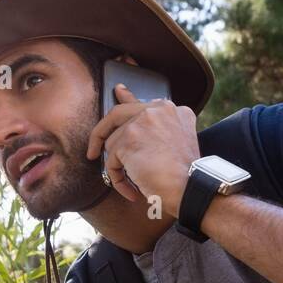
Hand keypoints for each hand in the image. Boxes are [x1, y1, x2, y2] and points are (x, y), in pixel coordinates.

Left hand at [86, 83, 199, 217]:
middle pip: (117, 114)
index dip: (126, 98)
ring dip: (119, 167)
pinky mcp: (128, 139)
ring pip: (113, 144)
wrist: (189, 187)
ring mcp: (141, 122)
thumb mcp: (178, 143)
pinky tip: (132, 191)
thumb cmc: (185, 174)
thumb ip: (158, 130)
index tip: (118, 91)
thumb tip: (135, 122)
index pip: (141, 102)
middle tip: (93, 150)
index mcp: (172, 110)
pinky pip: (111, 163)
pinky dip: (118, 180)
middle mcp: (156, 110)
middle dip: (100, 133)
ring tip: (135, 183)